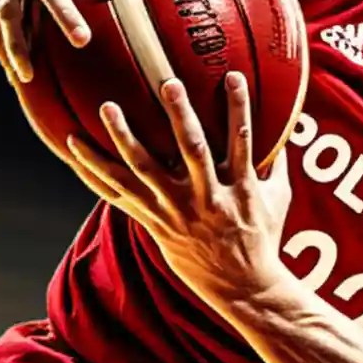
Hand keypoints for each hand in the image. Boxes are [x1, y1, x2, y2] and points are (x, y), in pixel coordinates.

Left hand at [67, 72, 292, 302]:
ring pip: (145, 171)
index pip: (242, 141)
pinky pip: (118, 195)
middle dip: (180, 116)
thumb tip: (286, 123)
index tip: (234, 77)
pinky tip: (76, 147)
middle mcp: (207, 198)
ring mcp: (177, 212)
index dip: (238, 108)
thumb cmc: (262, 238)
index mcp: (240, 189)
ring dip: (125, 137)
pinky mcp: (154, 223)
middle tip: (168, 84)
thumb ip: (275, 162)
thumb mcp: (278, 199)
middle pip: (191, 151)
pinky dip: (95, 171)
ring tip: (108, 108)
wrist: (242, 286)